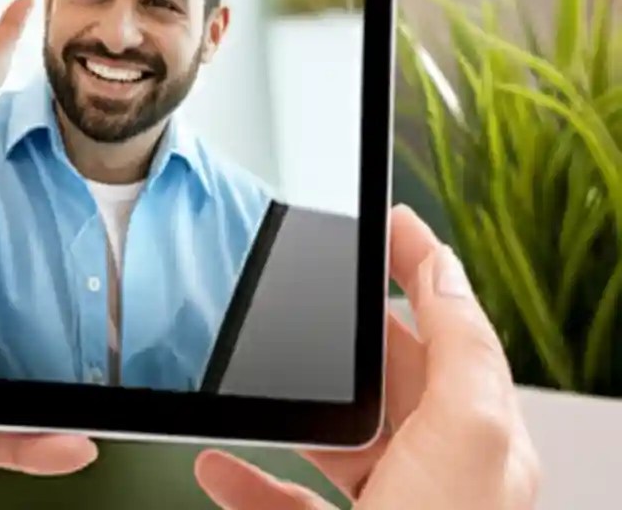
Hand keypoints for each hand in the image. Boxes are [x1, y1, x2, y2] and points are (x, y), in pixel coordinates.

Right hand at [194, 205, 540, 509]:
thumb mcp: (464, 438)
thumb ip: (461, 352)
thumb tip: (444, 272)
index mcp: (481, 441)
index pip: (457, 330)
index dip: (425, 266)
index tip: (392, 219)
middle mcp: (439, 474)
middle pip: (392, 377)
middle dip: (352, 332)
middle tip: (313, 286)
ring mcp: (388, 505)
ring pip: (334, 437)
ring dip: (292, 404)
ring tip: (263, 376)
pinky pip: (286, 497)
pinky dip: (247, 476)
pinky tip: (220, 464)